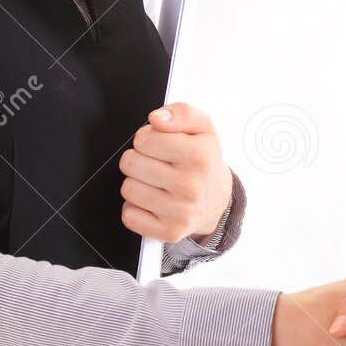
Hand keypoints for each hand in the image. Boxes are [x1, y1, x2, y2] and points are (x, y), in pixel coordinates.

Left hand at [118, 102, 232, 243]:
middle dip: (139, 159)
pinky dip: (137, 208)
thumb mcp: (202, 128)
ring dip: (137, 183)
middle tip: (157, 163)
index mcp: (200, 156)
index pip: (145, 139)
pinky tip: (153, 201)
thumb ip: (181, 113)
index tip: (158, 144)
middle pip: (131, 163)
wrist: (217, 199)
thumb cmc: (204, 161)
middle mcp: (192, 186)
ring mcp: (180, 212)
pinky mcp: (169, 232)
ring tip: (156, 182)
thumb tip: (157, 118)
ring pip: (128, 189)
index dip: (147, 138)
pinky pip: (130, 215)